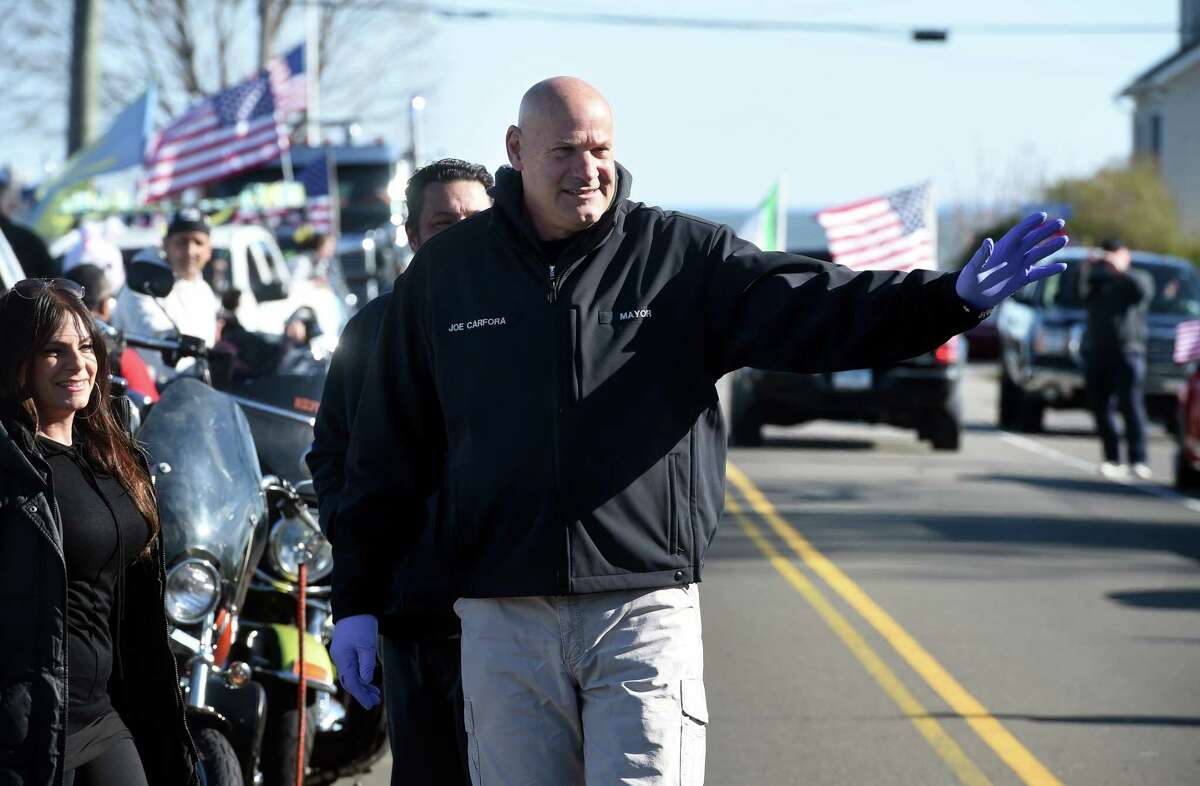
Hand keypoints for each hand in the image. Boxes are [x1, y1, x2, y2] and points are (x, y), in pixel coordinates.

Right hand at [330, 614, 380, 708]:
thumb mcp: (367, 644)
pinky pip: (353, 669)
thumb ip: (366, 664)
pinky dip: (362, 677)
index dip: (361, 695)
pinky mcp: (347, 651)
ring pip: (352, 676)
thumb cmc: (361, 624)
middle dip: (362, 693)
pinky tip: (370, 682)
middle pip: (351, 682)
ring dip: (363, 686)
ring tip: (376, 694)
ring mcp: (343, 655)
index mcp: (343, 659)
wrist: (355, 606)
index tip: (370, 704)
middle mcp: (340, 659)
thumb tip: (366, 681)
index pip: (352, 683)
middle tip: (375, 702)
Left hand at [955, 212, 1069, 310]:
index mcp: (1002, 248)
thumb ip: (982, 255)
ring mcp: (1019, 266)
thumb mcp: (973, 267)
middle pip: (1032, 239)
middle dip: (1045, 231)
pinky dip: (1050, 270)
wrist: (972, 297)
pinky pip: (1039, 273)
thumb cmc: (969, 280)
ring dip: (1051, 247)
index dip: (1029, 223)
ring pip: (1038, 254)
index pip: (1018, 232)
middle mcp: (1013, 254)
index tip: (1042, 215)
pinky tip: (1063, 266)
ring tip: (1064, 240)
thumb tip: (988, 241)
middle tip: (1060, 221)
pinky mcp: (1022, 279)